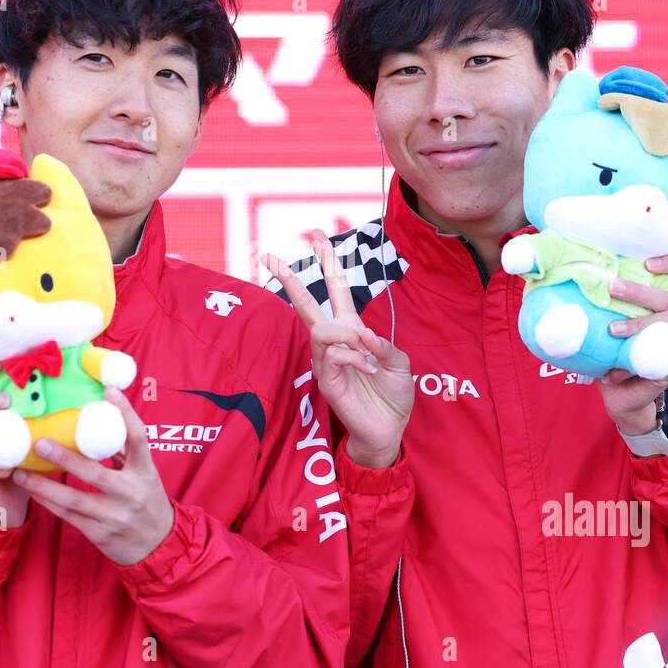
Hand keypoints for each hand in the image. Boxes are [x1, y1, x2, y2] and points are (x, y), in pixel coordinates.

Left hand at [13, 387, 173, 565]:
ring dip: (43, 485)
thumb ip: (126, 451)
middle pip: (95, 472)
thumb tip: (104, 417)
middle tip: (39, 442)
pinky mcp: (99, 533)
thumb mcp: (146, 475)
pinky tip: (31, 490)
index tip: (109, 391)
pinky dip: (48, 502)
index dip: (126, 413)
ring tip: (20, 471)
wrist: (158, 546)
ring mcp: (113, 515)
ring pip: (73, 498)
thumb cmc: (148, 502)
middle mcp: (131, 493)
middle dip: (64, 458)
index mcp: (146, 473)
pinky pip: (68, 515)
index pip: (138, 438)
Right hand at [262, 229, 412, 468]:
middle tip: (267, 254)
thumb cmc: (392, 395)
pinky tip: (368, 367)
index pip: (336, 289)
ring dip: (345, 334)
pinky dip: (353, 356)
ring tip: (366, 352)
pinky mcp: (325, 380)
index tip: (318, 237)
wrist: (388, 429)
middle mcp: (335, 341)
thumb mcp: (400, 363)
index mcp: (353, 330)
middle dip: (289, 278)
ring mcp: (326, 361)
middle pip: (306, 303)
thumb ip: (384, 345)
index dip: (329, 263)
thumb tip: (362, 334)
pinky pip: (332, 356)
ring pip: (320, 329)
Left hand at [597, 255, 667, 435]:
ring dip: (638, 323)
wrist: (618, 395)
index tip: (646, 263)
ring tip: (612, 330)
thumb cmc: (609, 352)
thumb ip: (597, 299)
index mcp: (663, 303)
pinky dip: (633, 363)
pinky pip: (661, 358)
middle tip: (612, 287)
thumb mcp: (603, 321)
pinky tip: (613, 371)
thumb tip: (556, 273)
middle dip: (640, 290)